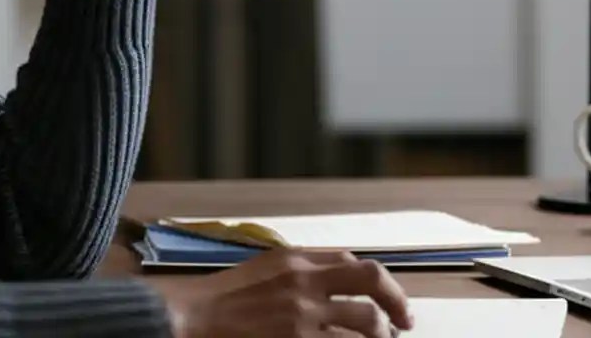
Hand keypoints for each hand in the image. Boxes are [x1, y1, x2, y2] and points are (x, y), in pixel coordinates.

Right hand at [158, 249, 414, 337]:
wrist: (186, 321)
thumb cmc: (224, 297)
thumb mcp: (268, 267)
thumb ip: (307, 266)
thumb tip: (346, 276)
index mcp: (300, 261)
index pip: (360, 266)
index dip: (387, 287)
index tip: (395, 306)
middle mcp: (306, 285)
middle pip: (372, 291)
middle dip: (396, 308)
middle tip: (403, 327)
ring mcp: (301, 319)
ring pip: (364, 328)